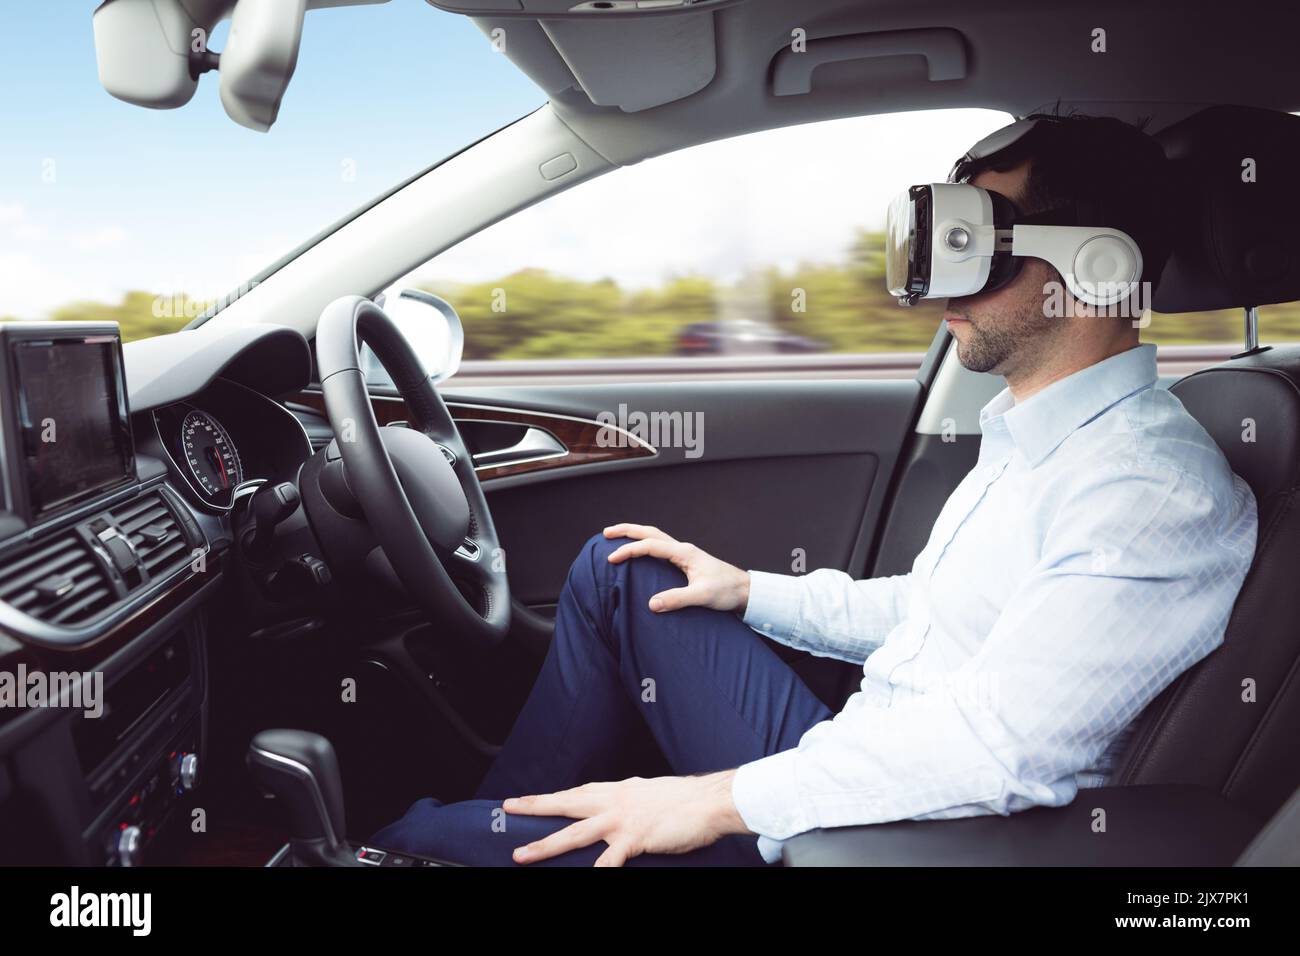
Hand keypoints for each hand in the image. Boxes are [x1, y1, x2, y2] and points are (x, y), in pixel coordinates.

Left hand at [504, 771, 750, 866]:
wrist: (710, 801)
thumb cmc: (685, 800)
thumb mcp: (649, 794)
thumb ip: (629, 801)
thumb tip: (616, 805)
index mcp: (618, 791)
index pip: (577, 792)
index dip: (551, 797)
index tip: (527, 799)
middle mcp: (615, 801)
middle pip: (567, 803)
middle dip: (536, 806)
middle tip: (509, 808)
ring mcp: (622, 819)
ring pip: (575, 832)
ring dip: (547, 845)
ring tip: (523, 854)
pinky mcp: (635, 838)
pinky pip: (609, 861)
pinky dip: (596, 873)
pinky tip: (585, 879)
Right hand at [603, 523, 750, 612]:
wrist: (745, 590)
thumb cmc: (727, 591)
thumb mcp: (702, 597)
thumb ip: (677, 599)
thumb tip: (650, 604)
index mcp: (684, 553)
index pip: (651, 546)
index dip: (629, 550)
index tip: (612, 559)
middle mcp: (683, 549)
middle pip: (650, 533)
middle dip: (627, 531)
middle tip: (606, 533)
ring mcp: (684, 554)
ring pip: (655, 538)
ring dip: (635, 536)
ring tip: (617, 538)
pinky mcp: (686, 562)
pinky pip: (660, 548)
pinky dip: (645, 545)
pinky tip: (639, 554)